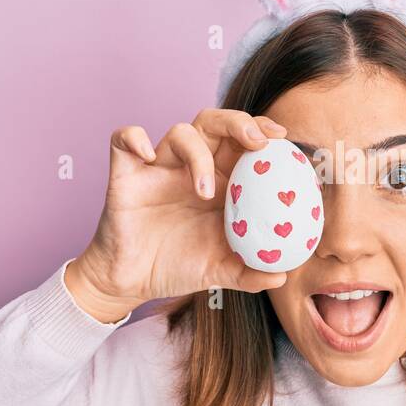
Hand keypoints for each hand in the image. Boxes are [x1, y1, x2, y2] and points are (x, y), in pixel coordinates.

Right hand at [66, 111, 291, 321]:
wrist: (133, 282)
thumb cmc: (178, 265)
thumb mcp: (220, 271)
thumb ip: (250, 272)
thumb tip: (282, 276)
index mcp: (220, 180)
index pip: (243, 140)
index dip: (262, 130)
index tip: (282, 137)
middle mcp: (191, 167)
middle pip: (216, 123)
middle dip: (239, 123)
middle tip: (257, 143)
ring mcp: (159, 168)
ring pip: (180, 132)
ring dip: (197, 153)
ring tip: (205, 191)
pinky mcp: (126, 174)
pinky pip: (123, 141)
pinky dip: (133, 138)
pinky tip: (147, 155)